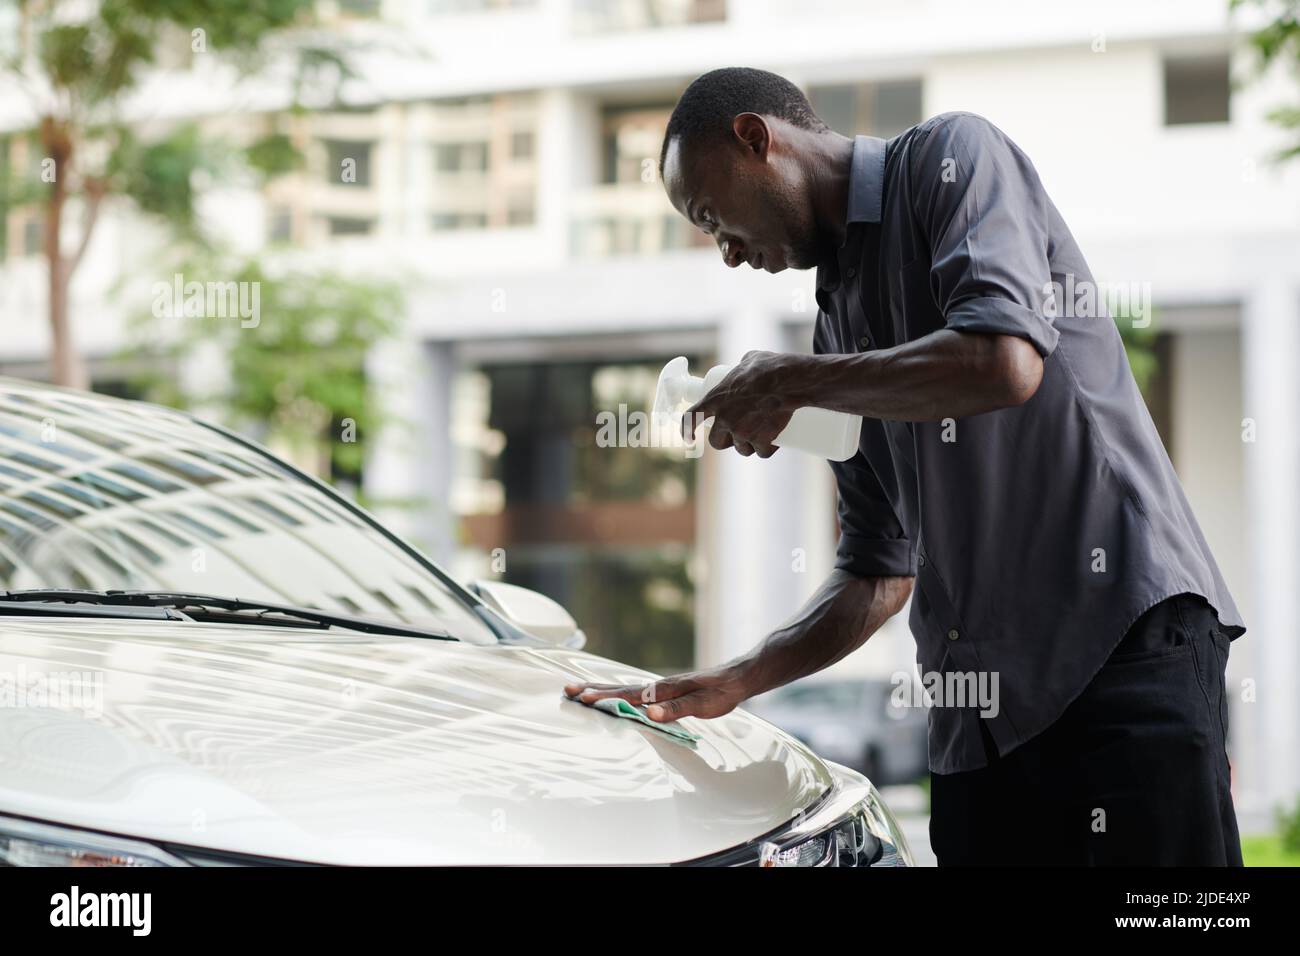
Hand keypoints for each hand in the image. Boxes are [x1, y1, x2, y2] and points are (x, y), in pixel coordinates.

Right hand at [563, 666, 753, 721]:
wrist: (738, 677)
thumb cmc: (722, 692)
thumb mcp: (703, 703)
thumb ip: (676, 709)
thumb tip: (649, 713)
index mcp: (663, 689)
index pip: (628, 695)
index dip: (605, 698)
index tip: (582, 698)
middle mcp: (657, 686)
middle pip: (619, 688)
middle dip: (593, 690)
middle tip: (566, 689)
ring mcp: (660, 688)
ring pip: (624, 689)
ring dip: (601, 690)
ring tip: (579, 690)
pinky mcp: (664, 692)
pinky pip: (634, 692)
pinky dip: (616, 693)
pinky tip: (611, 696)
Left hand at [681, 350, 797, 457]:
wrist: (788, 381)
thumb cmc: (769, 367)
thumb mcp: (748, 360)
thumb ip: (740, 367)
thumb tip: (744, 367)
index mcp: (715, 398)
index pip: (691, 418)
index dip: (686, 430)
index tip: (689, 438)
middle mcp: (724, 419)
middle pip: (717, 442)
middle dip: (726, 440)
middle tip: (740, 433)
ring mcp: (742, 432)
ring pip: (742, 449)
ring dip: (750, 446)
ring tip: (762, 435)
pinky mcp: (760, 441)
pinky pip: (762, 452)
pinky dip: (768, 449)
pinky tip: (774, 444)